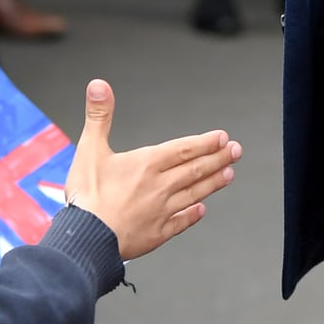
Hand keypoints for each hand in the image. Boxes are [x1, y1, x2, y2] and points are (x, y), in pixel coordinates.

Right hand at [65, 80, 240, 258]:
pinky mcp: (156, 234)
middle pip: (195, 169)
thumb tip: (99, 85)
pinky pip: (180, 223)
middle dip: (218, 158)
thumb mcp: (89, 148)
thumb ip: (98, 116)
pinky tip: (201, 210)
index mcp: (146, 164)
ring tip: (229, 174)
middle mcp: (159, 186)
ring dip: (212, 183)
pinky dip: (192, 215)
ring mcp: (161, 211)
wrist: (87, 238)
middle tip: (236, 151)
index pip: (183, 149)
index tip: (222, 138)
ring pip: (194, 194)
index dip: (204, 142)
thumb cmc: (87, 195)